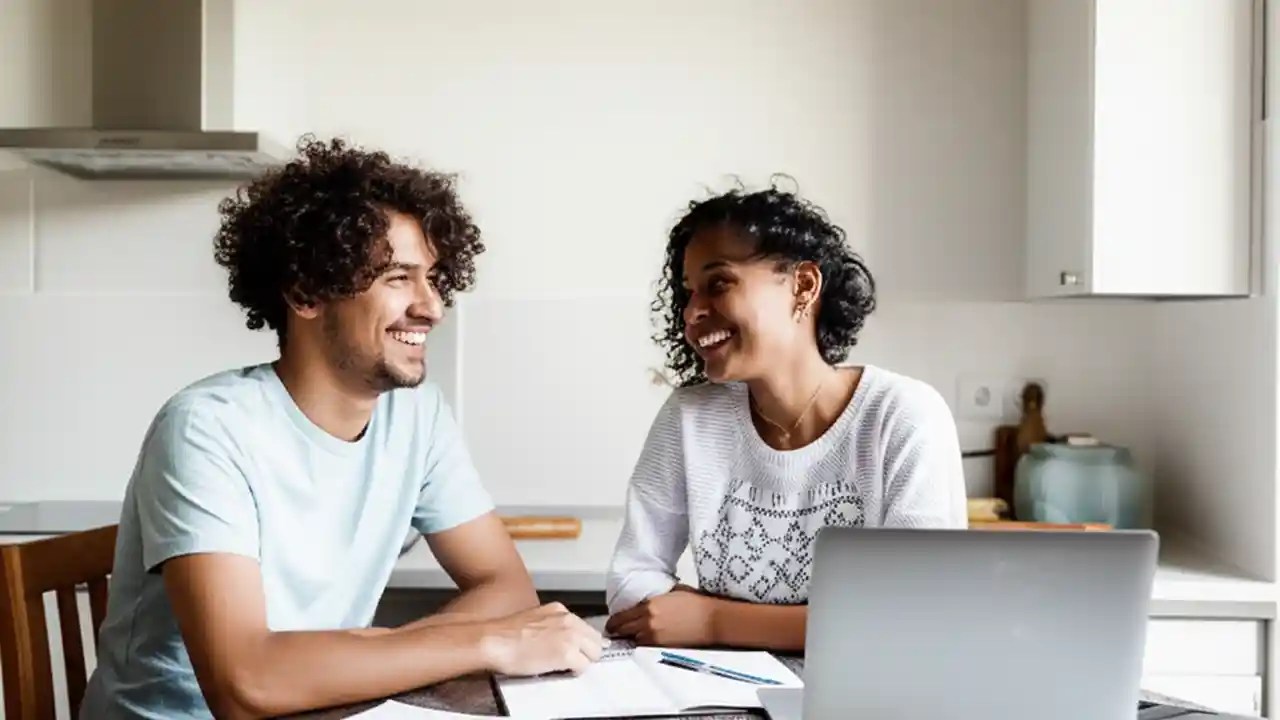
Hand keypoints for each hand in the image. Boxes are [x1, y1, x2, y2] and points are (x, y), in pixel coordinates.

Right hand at [478, 602, 604, 675]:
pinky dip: (576, 672)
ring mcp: (570, 636)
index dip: (582, 642)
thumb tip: (557, 639)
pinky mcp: (567, 654)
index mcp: (560, 610)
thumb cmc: (504, 634)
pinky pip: (584, 667)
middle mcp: (568, 620)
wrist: (494, 641)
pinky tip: (561, 671)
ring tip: (567, 667)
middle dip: (588, 652)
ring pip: (594, 653)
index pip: (585, 627)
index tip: (578, 650)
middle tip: (575, 662)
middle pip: (596, 639)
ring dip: (584, 661)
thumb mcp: (534, 620)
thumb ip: (551, 625)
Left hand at [604, 588, 719, 646]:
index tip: (611, 622)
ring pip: (633, 640)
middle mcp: (648, 622)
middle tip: (613, 632)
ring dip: (629, 638)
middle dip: (616, 631)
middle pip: (622, 630)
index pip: (621, 616)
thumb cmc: (696, 603)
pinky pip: (645, 646)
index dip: (613, 621)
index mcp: (649, 606)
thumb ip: (655, 597)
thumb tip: (645, 600)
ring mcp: (654, 636)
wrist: (711, 619)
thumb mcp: (672, 591)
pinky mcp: (663, 646)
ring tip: (629, 637)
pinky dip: (642, 643)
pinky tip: (644, 640)